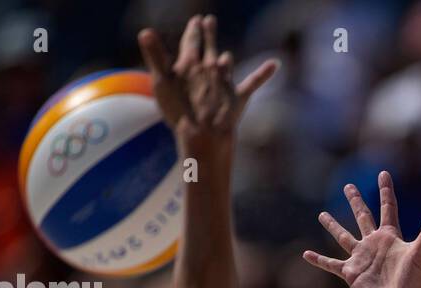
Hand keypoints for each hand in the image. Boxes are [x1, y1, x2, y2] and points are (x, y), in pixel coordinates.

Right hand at [137, 15, 276, 151]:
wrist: (204, 134)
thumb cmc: (179, 111)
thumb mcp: (161, 83)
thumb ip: (155, 56)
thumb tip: (144, 31)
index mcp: (191, 63)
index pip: (191, 41)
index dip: (193, 30)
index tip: (195, 20)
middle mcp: (210, 68)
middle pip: (208, 47)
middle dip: (208, 34)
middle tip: (208, 20)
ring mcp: (225, 83)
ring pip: (225, 65)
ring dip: (225, 59)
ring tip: (225, 55)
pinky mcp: (238, 97)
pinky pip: (254, 82)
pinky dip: (265, 73)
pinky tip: (276, 64)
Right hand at [303, 171, 420, 287]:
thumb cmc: (414, 286)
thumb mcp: (420, 256)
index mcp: (391, 238)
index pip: (388, 208)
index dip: (385, 191)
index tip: (383, 173)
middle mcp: (375, 245)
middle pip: (363, 217)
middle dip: (356, 201)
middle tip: (348, 186)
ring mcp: (362, 259)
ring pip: (344, 237)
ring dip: (333, 226)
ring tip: (322, 214)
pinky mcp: (352, 274)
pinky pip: (332, 264)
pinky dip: (319, 260)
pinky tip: (306, 254)